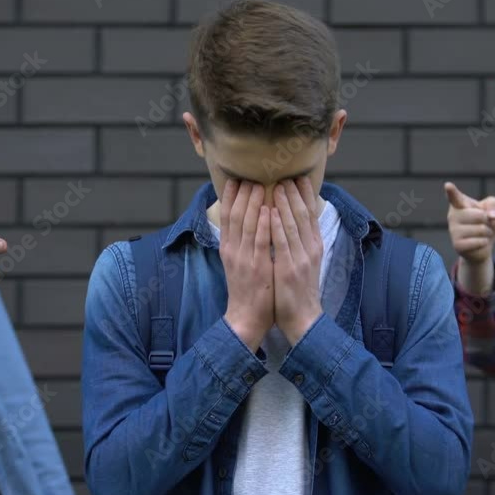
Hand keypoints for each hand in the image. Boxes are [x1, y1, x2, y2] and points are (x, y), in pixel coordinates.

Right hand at [220, 180, 274, 351]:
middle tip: (248, 175)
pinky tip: (268, 209)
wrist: (245, 318)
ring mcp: (244, 258)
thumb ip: (241, 244)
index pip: (227, 217)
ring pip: (247, 224)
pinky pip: (260, 241)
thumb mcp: (239, 264)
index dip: (229, 197)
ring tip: (258, 184)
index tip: (234, 180)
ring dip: (252, 202)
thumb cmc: (247, 291)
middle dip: (241, 194)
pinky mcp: (257, 268)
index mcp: (228, 249)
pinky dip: (263, 224)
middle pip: (235, 216)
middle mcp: (233, 250)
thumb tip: (245, 225)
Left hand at [271, 177, 322, 345]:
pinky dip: (275, 225)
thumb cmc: (298, 291)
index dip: (305, 195)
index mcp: (313, 247)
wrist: (303, 319)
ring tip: (278, 185)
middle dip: (295, 193)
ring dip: (284, 203)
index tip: (299, 178)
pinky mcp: (288, 269)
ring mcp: (300, 259)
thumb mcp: (304, 263)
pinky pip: (281, 243)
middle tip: (287, 174)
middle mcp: (309, 249)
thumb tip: (293, 223)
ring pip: (292, 225)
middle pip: (303, 215)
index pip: (310, 215)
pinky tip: (269, 211)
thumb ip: (300, 243)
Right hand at [445, 182, 494, 296]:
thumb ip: (494, 205)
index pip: (455, 197)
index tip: (448, 185)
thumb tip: (492, 216)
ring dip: (487, 232)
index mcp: (459, 204)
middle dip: (487, 220)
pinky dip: (485, 242)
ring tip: (481, 234)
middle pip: (480, 215)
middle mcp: (453, 216)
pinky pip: (479, 241)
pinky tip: (478, 242)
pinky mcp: (457, 245)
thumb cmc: (485, 222)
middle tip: (482, 223)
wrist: (481, 245)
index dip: (452, 191)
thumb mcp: (493, 208)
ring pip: (481, 229)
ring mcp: (453, 231)